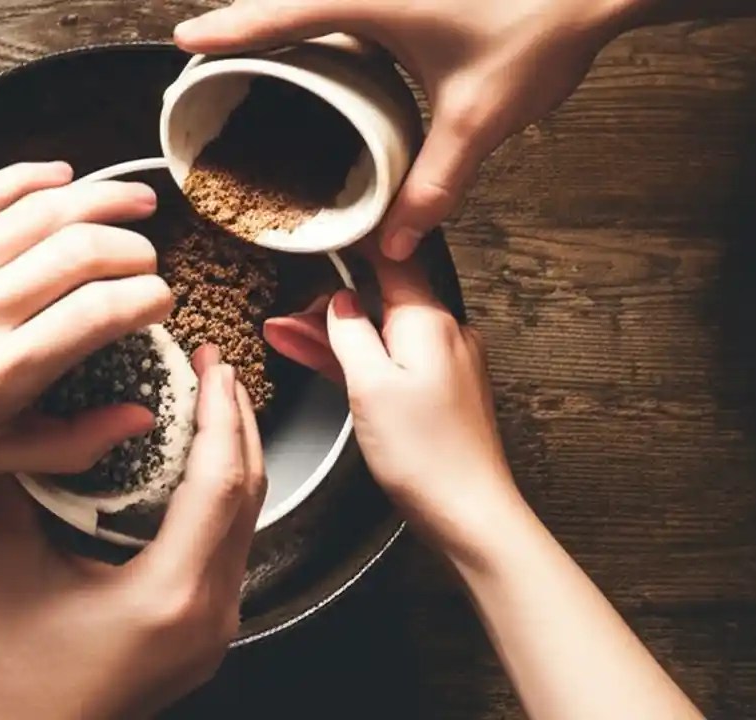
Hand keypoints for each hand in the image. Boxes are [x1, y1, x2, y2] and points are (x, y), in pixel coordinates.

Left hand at [0, 162, 170, 496]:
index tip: (159, 301)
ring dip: (99, 198)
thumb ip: (69, 442)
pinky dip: (29, 177)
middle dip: (133, 246)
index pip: (101, 311)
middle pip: (81, 250)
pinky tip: (60, 176)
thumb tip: (138, 418)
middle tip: (147, 256)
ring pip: (39, 210)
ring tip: (133, 199)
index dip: (148, 297)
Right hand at [0, 346, 265, 719]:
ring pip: (247, 522)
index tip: (214, 364)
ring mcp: (217, 628)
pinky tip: (198, 470)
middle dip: (237, 421)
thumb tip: (18, 411)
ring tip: (212, 404)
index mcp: (169, 593)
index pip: (220, 483)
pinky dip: (222, 498)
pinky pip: (231, 548)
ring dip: (234, 457)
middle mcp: (209, 612)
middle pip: (248, 496)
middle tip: (218, 367)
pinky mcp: (208, 633)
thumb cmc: (15, 673)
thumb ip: (8, 481)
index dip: (221, 413)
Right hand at [175, 0, 643, 258]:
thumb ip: (434, 185)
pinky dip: (330, 22)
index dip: (231, 30)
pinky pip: (355, 5)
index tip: (185, 39)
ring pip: (326, 0)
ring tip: (257, 50)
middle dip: (250, 22)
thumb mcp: (477, 119)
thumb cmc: (543, 24)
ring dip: (289, 19)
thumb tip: (395, 241)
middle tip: (210, 49)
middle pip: (295, 0)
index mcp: (376, 2)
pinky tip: (331, 48)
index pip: (284, 15)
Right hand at [264, 255, 516, 558]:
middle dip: (331, 308)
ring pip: (384, 335)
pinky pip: (395, 363)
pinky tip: (328, 362)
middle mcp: (445, 335)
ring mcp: (445, 365)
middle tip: (284, 317)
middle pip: (381, 302)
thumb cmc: (425, 456)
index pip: (390, 261)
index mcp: (429, 322)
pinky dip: (361, 362)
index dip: (355, 247)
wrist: (470, 513)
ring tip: (288, 336)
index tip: (326, 233)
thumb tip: (339, 303)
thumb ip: (349, 334)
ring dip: (339, 337)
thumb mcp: (368, 385)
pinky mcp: (442, 393)